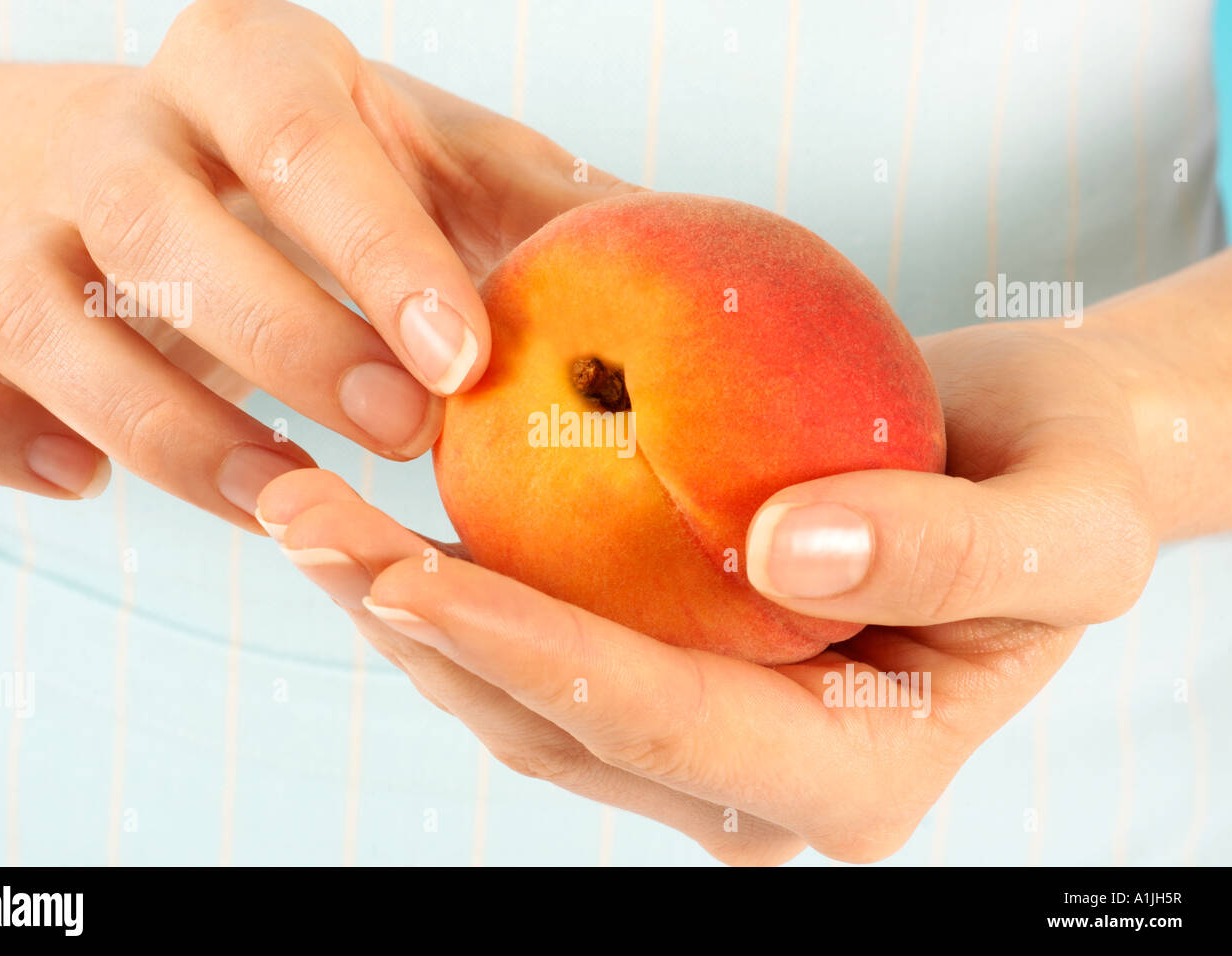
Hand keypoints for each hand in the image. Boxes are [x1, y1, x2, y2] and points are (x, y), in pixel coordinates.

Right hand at [0, 0, 631, 525]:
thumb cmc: (312, 165)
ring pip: (48, 323)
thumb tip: (653, 259)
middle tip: (402, 436)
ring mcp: (22, 222)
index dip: (378, 255)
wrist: (132, 156)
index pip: (303, 143)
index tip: (465, 362)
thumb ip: (522, 198)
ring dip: (170, 429)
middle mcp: (120, 134)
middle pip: (166, 232)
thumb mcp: (418, 150)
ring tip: (283, 498)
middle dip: (287, 344)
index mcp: (244, 67)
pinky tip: (80, 481)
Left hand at [253, 319, 1163, 864]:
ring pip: (522, 702)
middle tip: (302, 519)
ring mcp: (707, 740)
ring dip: (409, 610)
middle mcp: (759, 781)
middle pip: (558, 724)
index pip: (662, 722)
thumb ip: (955, 550)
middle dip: (420, 629)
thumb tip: (785, 552)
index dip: (529, 652)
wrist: (1038, 465)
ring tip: (309, 515)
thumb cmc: (1068, 489)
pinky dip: (461, 586)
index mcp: (852, 775)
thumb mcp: (1070, 528)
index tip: (406, 569)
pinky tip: (388, 519)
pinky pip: (543, 648)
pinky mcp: (674, 676)